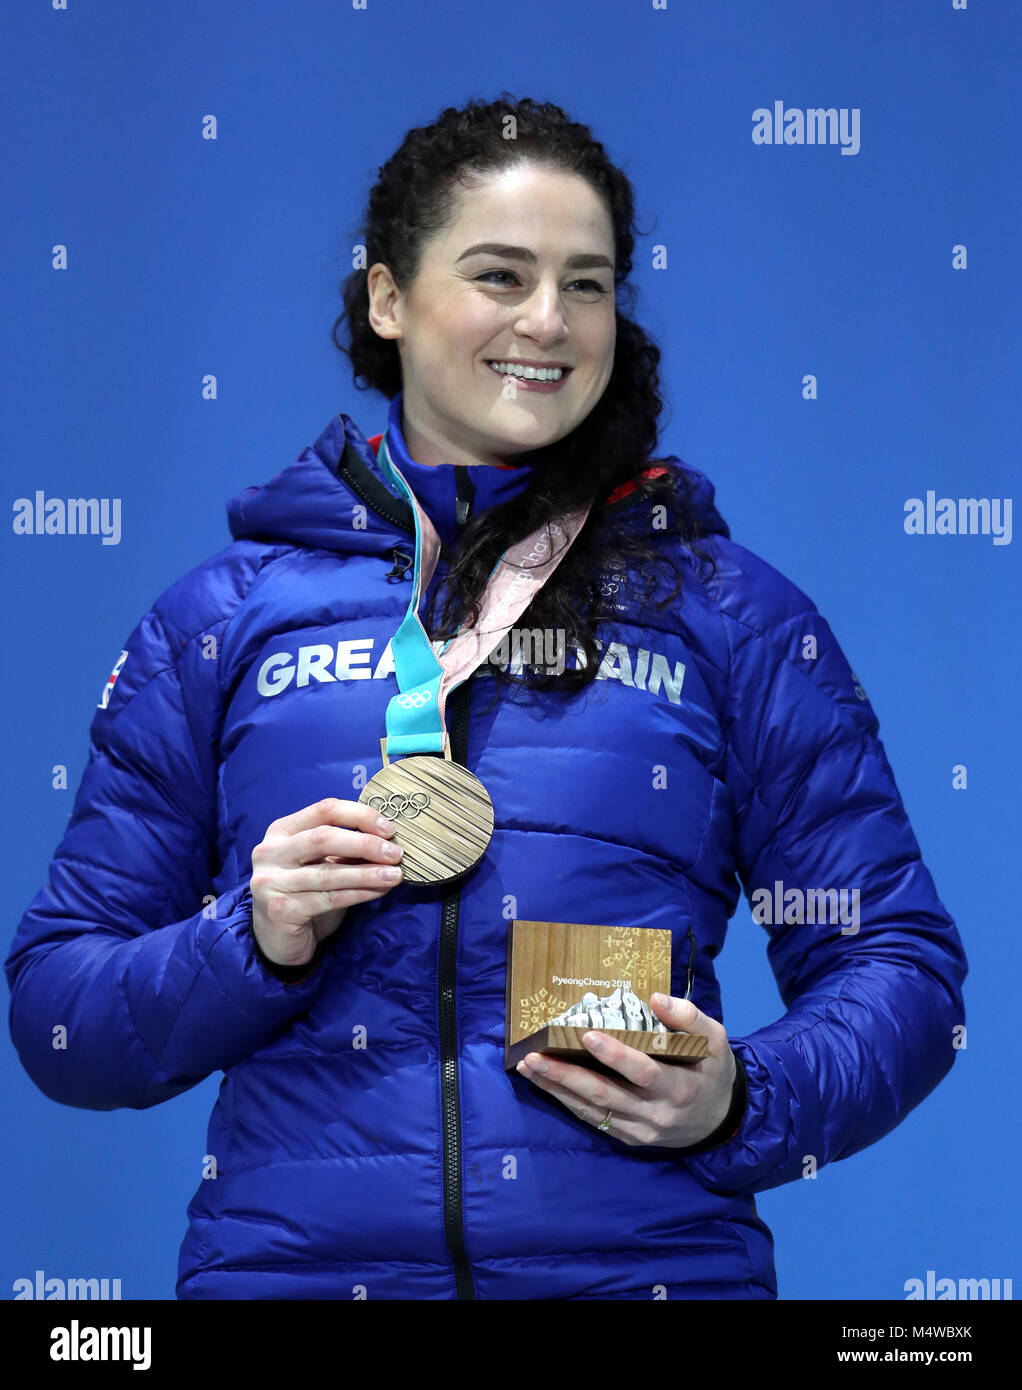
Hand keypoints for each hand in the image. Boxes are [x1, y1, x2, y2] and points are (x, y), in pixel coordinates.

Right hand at [249, 797, 403, 968]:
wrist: (279, 940)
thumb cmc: (305, 895)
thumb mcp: (322, 865)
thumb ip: (345, 849)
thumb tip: (388, 840)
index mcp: (282, 831)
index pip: (325, 811)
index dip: (360, 816)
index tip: (389, 829)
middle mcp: (270, 852)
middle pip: (323, 838)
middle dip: (365, 844)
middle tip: (395, 853)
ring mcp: (271, 881)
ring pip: (328, 873)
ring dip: (367, 873)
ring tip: (395, 875)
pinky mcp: (280, 909)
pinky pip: (328, 899)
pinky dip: (358, 894)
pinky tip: (379, 891)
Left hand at [515, 993, 736, 1148]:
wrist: (720, 1122)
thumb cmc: (713, 1072)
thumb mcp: (715, 1041)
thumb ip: (690, 1018)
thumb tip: (656, 998)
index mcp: (679, 1087)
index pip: (644, 1072)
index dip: (616, 1056)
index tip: (587, 1035)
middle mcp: (656, 1113)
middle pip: (605, 1095)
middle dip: (566, 1075)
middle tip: (534, 1056)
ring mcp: (639, 1130)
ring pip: (592, 1110)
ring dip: (557, 1088)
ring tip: (528, 1066)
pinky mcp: (628, 1138)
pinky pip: (594, 1120)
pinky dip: (567, 1101)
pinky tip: (545, 1084)